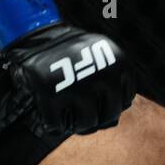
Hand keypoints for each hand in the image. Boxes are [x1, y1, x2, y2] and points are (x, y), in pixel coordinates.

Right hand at [6, 24, 134, 136]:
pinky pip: (58, 126)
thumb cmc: (74, 53)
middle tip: (82, 116)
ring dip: (77, 125)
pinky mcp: (51, 95)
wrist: (38, 37)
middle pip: (109, 116)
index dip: (111, 106)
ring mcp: (78, 85)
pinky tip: (51, 116)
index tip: (98, 104)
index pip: (125, 101)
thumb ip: (113, 83)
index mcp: (120, 62)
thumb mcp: (102, 56)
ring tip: (68, 115)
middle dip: (97, 120)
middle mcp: (103, 75)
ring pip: (87, 123)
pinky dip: (54, 126)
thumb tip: (112, 122)